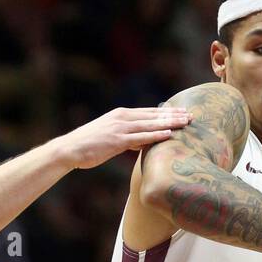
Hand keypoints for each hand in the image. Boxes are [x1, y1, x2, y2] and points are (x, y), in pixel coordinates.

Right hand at [61, 106, 189, 170]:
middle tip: (191, 115)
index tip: (182, 112)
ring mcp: (120, 128)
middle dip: (173, 115)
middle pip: (154, 115)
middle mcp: (123, 118)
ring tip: (186, 123)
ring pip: (150, 124)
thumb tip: (141, 143)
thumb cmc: (88, 145)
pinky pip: (141, 137)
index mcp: (121, 115)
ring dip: (170, 123)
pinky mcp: (117, 140)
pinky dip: (156, 135)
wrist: (70, 149)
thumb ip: (127, 137)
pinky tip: (169, 135)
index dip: (167, 112)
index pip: (149, 112)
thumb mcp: (110, 137)